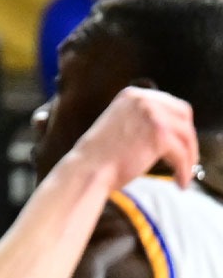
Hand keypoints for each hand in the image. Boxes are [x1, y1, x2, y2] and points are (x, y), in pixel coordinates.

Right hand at [62, 86, 198, 190]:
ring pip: (187, 137)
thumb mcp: (119, 124)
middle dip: (188, 139)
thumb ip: (142, 120)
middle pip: (183, 116)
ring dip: (188, 158)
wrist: (88, 169)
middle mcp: (143, 101)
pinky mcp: (160, 136)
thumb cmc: (99, 155)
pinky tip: (179, 181)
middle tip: (187, 158)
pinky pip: (183, 155)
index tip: (181, 141)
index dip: (180, 125)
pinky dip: (184, 171)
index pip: (171, 104)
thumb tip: (170, 130)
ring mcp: (153, 116)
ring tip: (183, 174)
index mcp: (132, 96)